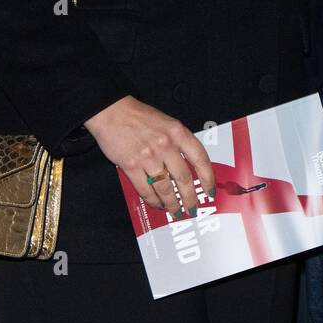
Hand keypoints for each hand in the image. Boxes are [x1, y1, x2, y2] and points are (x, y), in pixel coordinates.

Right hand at [84, 94, 214, 217]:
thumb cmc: (139, 117)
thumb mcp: (167, 123)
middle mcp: (165, 144)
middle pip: (184, 178)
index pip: (200, 158)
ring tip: (176, 210)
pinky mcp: (131, 166)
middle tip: (193, 208)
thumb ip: (179, 142)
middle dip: (190, 198)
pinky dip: (153, 200)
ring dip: (172, 203)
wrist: (112, 112)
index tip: (210, 190)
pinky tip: (157, 203)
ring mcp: (148, 157)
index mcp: (177, 132)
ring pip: (165, 188)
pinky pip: (146, 190)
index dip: (208, 177)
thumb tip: (189, 167)